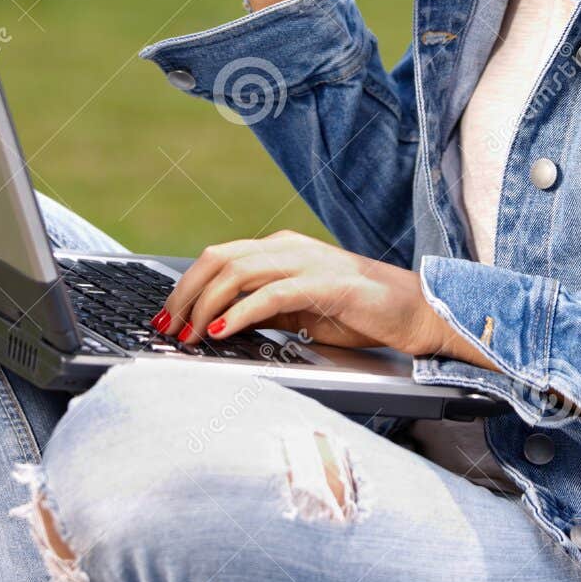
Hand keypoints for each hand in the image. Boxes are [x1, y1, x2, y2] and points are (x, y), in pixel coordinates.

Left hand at [151, 228, 497, 366]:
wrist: (415, 310)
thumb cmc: (359, 312)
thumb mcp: (300, 311)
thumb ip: (262, 309)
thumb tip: (216, 325)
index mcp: (281, 248)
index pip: (219, 257)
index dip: (185, 285)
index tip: (165, 316)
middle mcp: (290, 248)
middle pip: (219, 259)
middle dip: (185, 294)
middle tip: (168, 328)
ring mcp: (308, 262)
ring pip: (238, 272)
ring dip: (205, 306)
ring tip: (190, 334)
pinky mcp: (326, 285)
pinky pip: (272, 294)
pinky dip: (240, 312)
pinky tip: (222, 331)